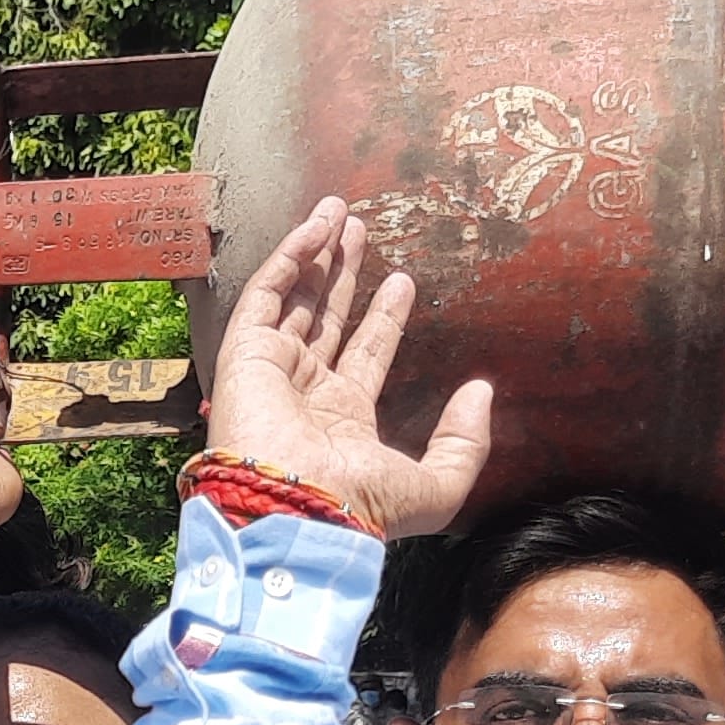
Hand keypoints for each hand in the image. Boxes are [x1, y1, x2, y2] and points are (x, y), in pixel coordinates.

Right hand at [210, 195, 493, 539]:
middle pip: (326, 317)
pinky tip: (315, 228)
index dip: (384, 316)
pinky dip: (288, 258)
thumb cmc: (359, 507)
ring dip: (316, 255)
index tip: (403, 281)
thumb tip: (481, 393)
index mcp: (341, 420)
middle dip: (343, 273)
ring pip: (295, 299)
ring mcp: (271, 370)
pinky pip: (265, 295)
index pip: (363, 353)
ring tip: (338, 212)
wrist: (296, 512)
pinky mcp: (244, 354)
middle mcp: (304, 391)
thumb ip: (464, 442)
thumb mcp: (436, 487)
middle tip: (360, 230)